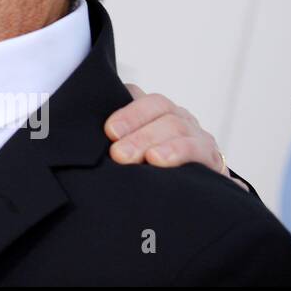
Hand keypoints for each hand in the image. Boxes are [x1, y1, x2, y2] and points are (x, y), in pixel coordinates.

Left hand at [104, 84, 247, 190]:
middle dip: (137, 132)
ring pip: (177, 126)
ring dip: (158, 142)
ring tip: (148, 159)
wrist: (196, 195)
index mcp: (151, 110)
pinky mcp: (212, 156)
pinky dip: (180, 153)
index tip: (108, 131)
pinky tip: (163, 162)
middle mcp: (174, 115)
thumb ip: (112, 141)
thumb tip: (78, 139)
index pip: (136, 95)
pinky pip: (198, 149)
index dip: (124, 110)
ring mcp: (195, 133)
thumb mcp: (130, 150)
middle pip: (157, 110)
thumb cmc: (148, 168)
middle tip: (119, 154)